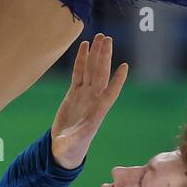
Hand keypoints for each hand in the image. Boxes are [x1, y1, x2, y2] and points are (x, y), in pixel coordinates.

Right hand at [50, 34, 127, 169]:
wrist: (64, 147)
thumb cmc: (68, 149)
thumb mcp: (67, 147)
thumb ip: (66, 142)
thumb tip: (62, 143)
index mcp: (96, 112)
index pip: (110, 93)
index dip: (117, 81)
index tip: (125, 67)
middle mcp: (93, 100)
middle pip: (100, 74)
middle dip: (104, 57)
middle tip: (108, 39)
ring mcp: (84, 95)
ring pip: (91, 70)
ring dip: (96, 54)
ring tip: (100, 37)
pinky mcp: (74, 93)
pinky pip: (79, 72)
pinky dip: (82, 59)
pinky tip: (85, 45)